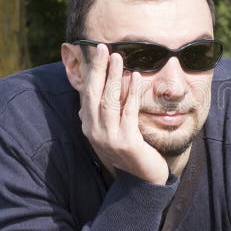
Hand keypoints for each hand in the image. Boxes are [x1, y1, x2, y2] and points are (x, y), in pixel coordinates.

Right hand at [79, 44, 168, 183]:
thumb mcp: (112, 131)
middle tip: (102, 47)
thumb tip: (91, 95)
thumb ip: (103, 114)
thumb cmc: (130, 151)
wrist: (143, 182)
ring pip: (108, 101)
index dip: (90, 72)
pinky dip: (131, 92)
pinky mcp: (126, 142)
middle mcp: (94, 132)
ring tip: (118, 57)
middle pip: (93, 94)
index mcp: (89, 127)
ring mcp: (109, 138)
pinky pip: (128, 111)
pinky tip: (136, 77)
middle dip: (97, 69)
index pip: (86, 94)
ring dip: (113, 76)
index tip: (95, 52)